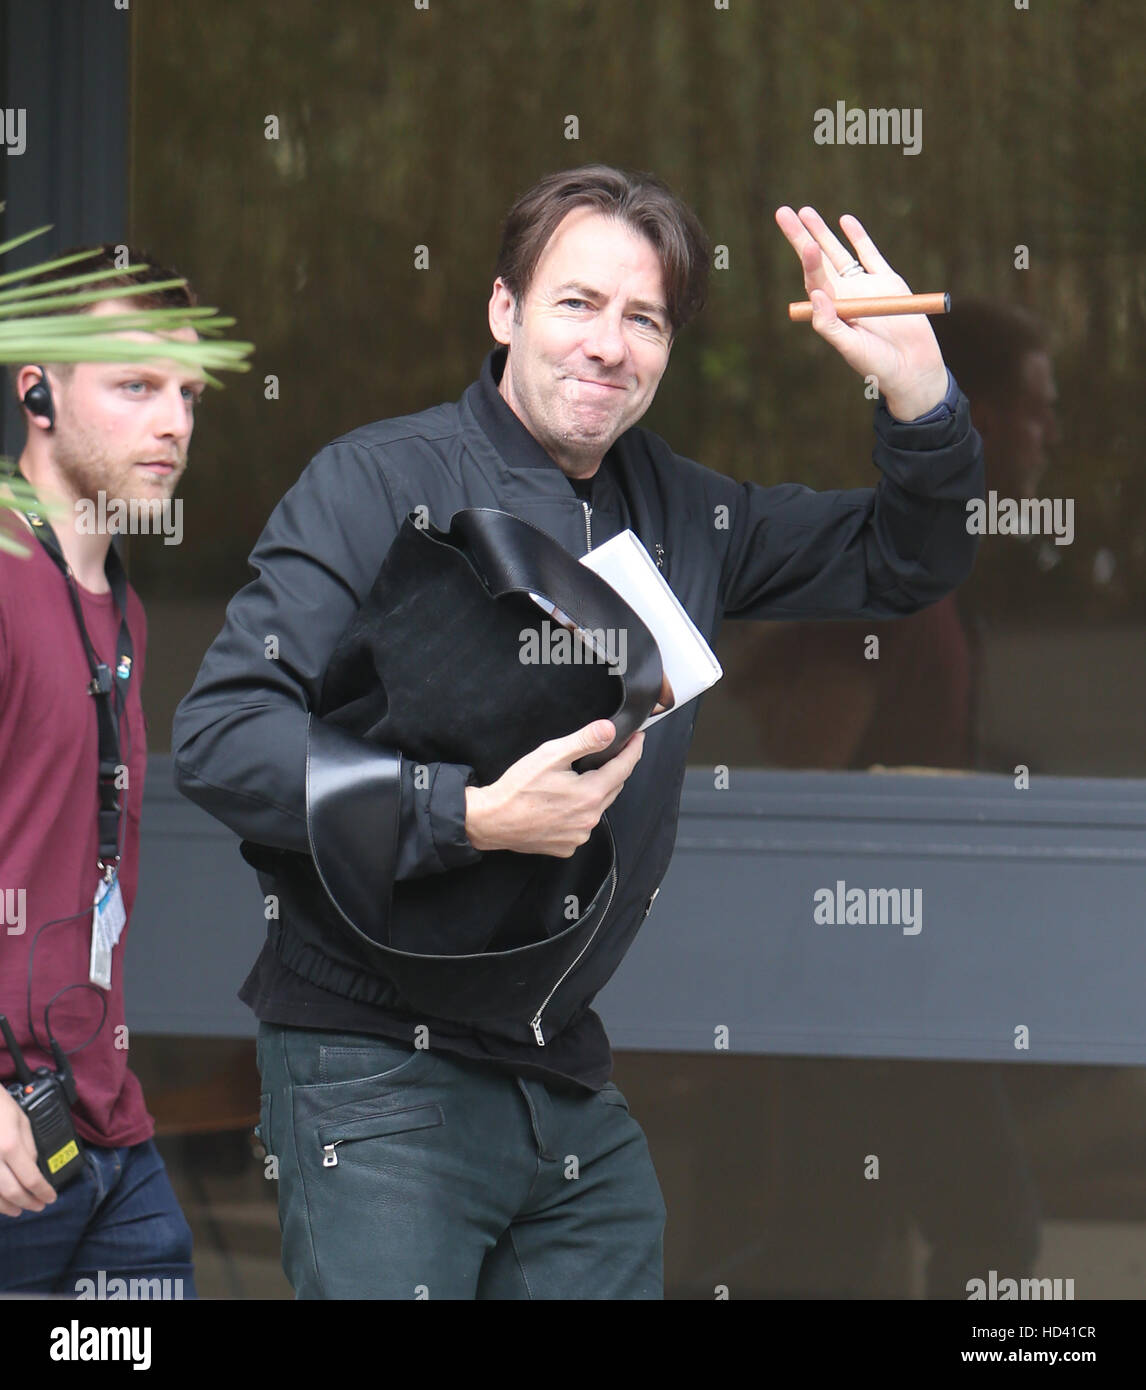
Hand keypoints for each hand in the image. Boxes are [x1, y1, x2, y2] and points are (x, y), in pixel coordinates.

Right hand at [0, 1088, 56, 1216]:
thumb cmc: (0, 1107)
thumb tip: (34, 1170)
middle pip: (12, 1192)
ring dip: (8, 1207)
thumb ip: (29, 1148)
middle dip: (28, 1202)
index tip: (51, 1198)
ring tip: (19, 1209)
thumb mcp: (22, 1122)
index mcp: (10, 1146)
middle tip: (38, 1206)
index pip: (31, 1178)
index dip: (43, 1191)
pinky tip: (1, 1202)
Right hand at [465, 719, 643, 856]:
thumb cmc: (517, 789)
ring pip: (598, 807)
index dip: (633, 750)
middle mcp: (590, 818)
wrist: (492, 820)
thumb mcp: (550, 755)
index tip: (638, 738)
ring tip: (579, 778)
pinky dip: (580, 811)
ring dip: (596, 792)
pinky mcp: (567, 846)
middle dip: (615, 769)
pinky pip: (582, 824)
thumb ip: (584, 741)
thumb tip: (609, 730)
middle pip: (613, 788)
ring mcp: (579, 835)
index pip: (623, 768)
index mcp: (590, 794)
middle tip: (610, 752)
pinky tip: (564, 802)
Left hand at [775, 205, 947, 418]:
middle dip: (801, 236)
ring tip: (806, 212)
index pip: (814, 280)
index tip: (805, 243)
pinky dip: (858, 238)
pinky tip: (845, 221)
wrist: (912, 368)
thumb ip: (831, 324)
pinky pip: (870, 255)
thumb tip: (816, 293)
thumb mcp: (851, 349)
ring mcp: (865, 287)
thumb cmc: (878, 365)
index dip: (808, 260)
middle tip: (783, 213)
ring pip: (840, 253)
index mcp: (831, 311)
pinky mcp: (888, 282)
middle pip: (818, 260)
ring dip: (823, 233)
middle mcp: (844, 296)